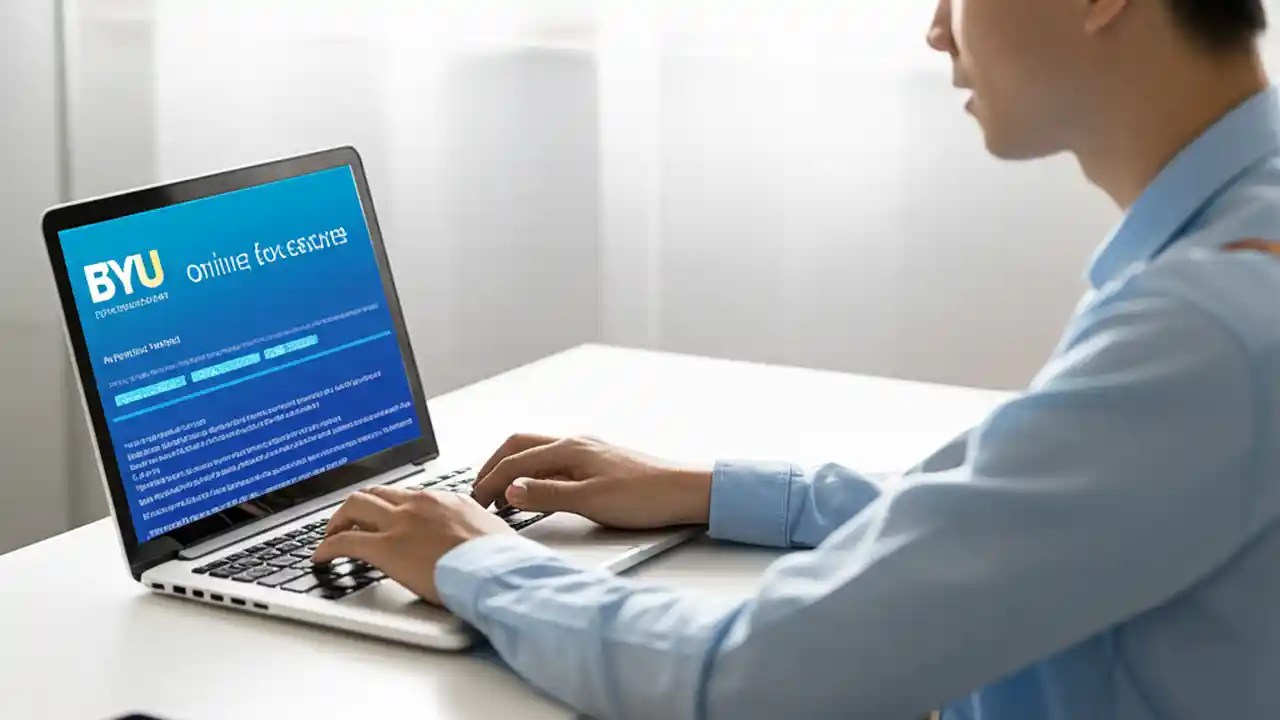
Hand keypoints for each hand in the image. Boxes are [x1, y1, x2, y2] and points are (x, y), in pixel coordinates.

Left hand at [313, 486, 514, 604]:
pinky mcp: (387, 548)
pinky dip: (327, 547)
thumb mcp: (491, 535)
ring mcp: (402, 523)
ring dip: (338, 520)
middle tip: (347, 522)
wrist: (500, 573)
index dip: (388, 506)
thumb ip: (472, 533)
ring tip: (331, 535)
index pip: (407, 495)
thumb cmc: (503, 562)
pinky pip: (345, 541)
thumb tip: (473, 543)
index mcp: (446, 500)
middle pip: (376, 492)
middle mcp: (420, 504)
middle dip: (356, 507)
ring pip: (355, 506)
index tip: (383, 517)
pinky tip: (321, 557)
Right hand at [470, 434, 712, 530]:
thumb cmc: (646, 495)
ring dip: (512, 468)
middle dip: (493, 466)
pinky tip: (536, 489)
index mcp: (569, 449)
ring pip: (536, 452)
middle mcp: (576, 444)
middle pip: (519, 446)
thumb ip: (547, 495)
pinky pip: (553, 461)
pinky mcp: (598, 463)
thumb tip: (509, 490)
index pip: (515, 462)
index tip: (474, 502)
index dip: (489, 482)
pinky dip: (533, 473)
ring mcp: (588, 452)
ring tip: (499, 491)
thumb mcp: (590, 500)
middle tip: (478, 492)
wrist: (686, 491)